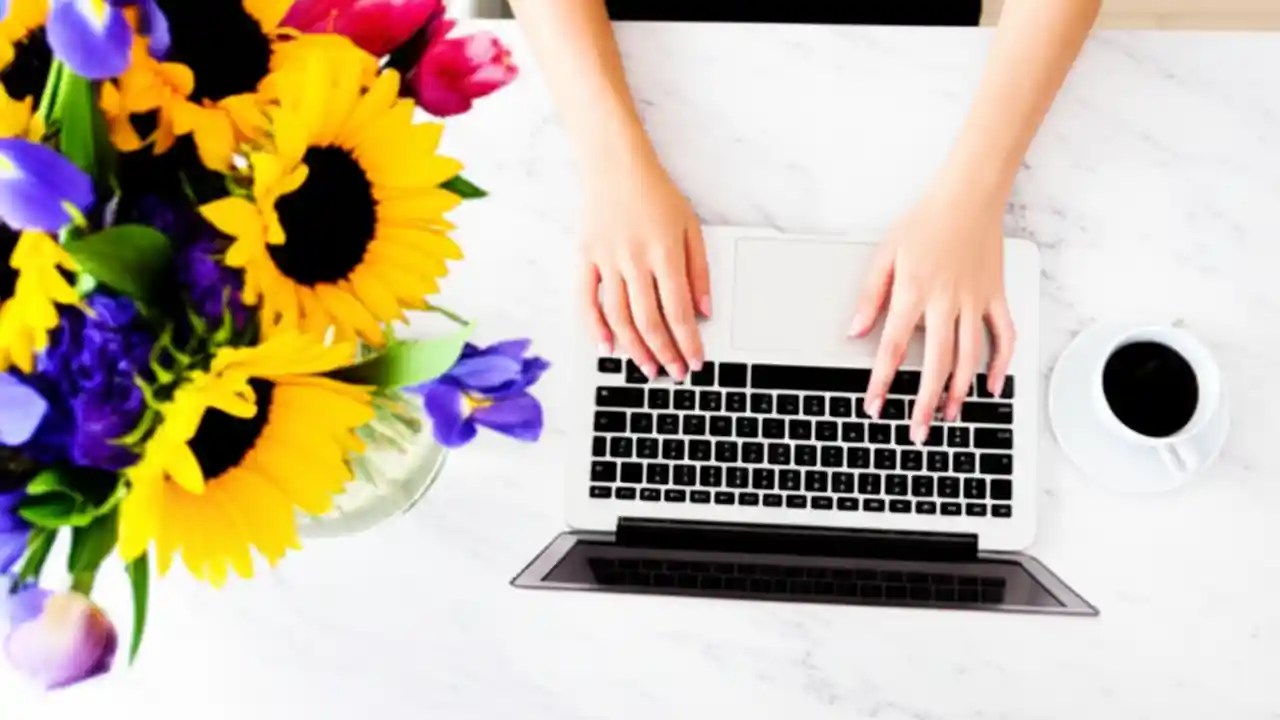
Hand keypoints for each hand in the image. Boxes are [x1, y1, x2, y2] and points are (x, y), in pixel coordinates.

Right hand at [581, 151, 709, 380]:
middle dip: (664, 353)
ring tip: (648, 368)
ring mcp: (607, 260)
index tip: (695, 362)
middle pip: (649, 321)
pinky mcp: (586, 258)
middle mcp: (634, 260)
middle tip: (674, 373)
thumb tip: (704, 311)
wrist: (615, 164)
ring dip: (634, 348)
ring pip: (619, 317)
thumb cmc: (655, 193)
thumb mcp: (690, 227)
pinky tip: (607, 348)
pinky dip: (595, 326)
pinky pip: (587, 299)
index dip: (688, 343)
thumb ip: (699, 271)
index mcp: (664, 253)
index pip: (678, 311)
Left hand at [849, 186, 1015, 443]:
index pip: (894, 348)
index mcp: (914, 292)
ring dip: (959, 392)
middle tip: (916, 432)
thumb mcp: (885, 255)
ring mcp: (975, 301)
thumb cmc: (924, 221)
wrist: (969, 194)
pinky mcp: (996, 296)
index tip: (875, 407)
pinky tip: (991, 387)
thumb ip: (870, 297)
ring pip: (969, 357)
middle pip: (935, 364)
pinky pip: (1003, 336)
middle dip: (924, 403)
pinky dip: (1000, 363)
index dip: (883, 382)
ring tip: (949, 417)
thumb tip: (854, 331)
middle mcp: (946, 302)